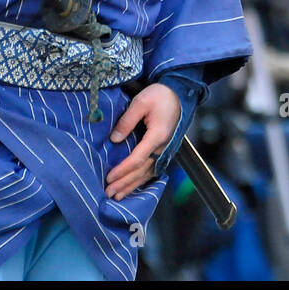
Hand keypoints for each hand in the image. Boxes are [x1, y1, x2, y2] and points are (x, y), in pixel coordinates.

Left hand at [105, 83, 181, 200]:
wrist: (180, 94)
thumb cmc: (161, 95)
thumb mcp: (141, 102)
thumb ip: (127, 121)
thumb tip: (114, 139)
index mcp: (158, 136)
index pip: (138, 158)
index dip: (123, 170)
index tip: (109, 177)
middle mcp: (163, 147)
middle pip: (142, 170)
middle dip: (124, 183)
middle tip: (108, 193)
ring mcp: (165, 150)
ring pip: (147, 173)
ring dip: (132, 185)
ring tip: (118, 195)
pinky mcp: (164, 150)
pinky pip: (152, 169)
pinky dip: (142, 180)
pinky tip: (133, 186)